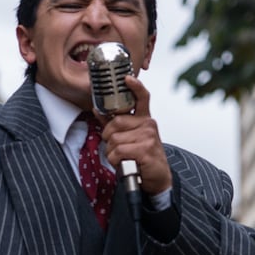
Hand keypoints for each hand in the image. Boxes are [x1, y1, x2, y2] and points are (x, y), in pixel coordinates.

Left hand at [98, 75, 171, 195]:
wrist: (157, 176)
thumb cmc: (142, 157)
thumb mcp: (128, 138)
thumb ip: (114, 124)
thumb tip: (97, 109)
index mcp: (144, 119)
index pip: (142, 97)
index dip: (134, 86)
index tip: (127, 78)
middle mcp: (148, 124)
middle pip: (116, 122)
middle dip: (109, 137)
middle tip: (116, 147)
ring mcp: (149, 136)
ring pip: (115, 139)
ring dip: (112, 153)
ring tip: (123, 157)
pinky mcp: (146, 149)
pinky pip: (119, 151)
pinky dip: (116, 160)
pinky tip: (124, 163)